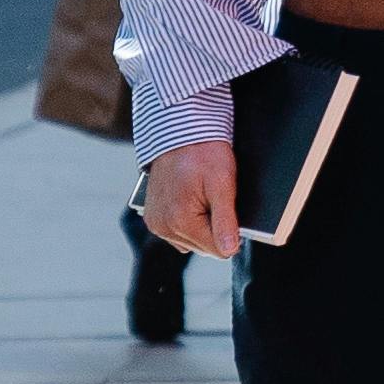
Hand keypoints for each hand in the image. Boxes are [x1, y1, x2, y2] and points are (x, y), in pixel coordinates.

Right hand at [138, 139, 241, 260]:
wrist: (178, 133)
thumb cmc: (202, 153)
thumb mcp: (222, 183)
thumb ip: (225, 219)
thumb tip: (229, 250)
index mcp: (181, 222)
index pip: (219, 249)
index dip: (231, 231)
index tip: (229, 208)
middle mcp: (163, 227)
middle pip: (205, 247)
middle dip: (215, 227)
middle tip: (214, 198)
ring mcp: (156, 224)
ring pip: (192, 242)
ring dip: (201, 225)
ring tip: (202, 197)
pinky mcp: (153, 219)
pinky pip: (178, 233)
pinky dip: (188, 221)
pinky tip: (191, 201)